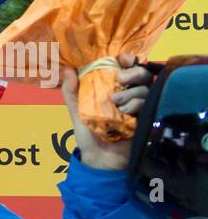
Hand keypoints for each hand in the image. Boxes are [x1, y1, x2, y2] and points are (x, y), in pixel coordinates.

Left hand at [60, 52, 150, 170]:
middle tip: (121, 78)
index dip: (127, 59)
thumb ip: (71, 92)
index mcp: (114, 89)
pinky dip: (137, 104)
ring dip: (132, 91)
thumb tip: (68, 69)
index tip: (121, 59)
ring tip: (116, 101)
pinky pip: (149, 104)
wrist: (99, 159)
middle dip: (133, 72)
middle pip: (142, 74)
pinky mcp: (148, 118)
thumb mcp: (76, 112)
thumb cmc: (89, 136)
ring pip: (147, 88)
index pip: (127, 68)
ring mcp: (141, 107)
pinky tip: (126, 111)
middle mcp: (130, 95)